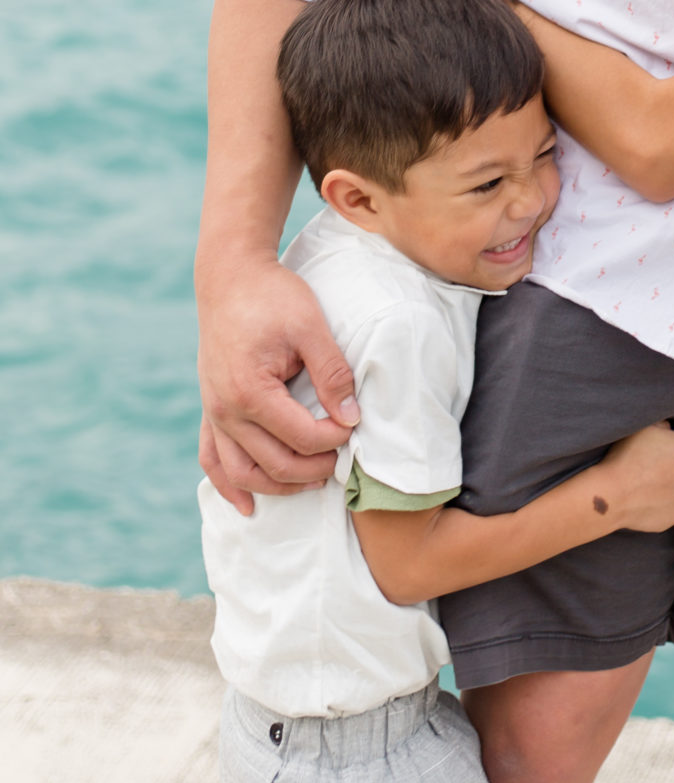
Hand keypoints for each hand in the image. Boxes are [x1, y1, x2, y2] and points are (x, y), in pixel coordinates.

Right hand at [198, 253, 358, 514]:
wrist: (229, 276)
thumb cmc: (273, 296)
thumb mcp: (311, 326)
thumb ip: (332, 374)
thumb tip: (352, 417)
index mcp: (251, 391)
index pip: (300, 437)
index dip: (333, 440)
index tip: (355, 428)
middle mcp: (225, 410)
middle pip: (272, 463)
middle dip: (312, 469)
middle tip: (343, 462)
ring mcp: (213, 411)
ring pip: (240, 472)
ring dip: (276, 487)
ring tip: (311, 485)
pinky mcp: (209, 407)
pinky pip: (212, 458)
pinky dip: (228, 485)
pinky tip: (248, 506)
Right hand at [597, 423, 673, 532]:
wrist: (612, 495)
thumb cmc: (624, 457)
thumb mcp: (643, 427)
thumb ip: (663, 426)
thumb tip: (669, 429)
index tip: (662, 448)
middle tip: (652, 467)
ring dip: (671, 484)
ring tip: (647, 486)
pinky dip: (665, 503)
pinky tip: (647, 500)